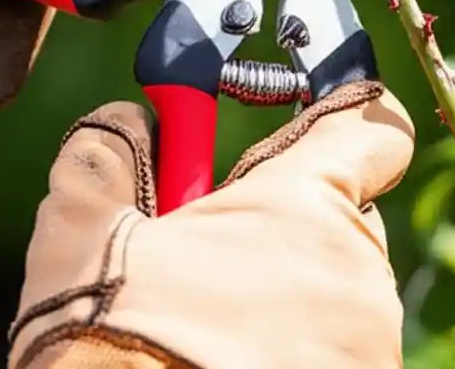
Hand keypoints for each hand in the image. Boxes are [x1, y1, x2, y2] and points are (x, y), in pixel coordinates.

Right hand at [8, 81, 415, 368]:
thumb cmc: (111, 346)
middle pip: (344, 211)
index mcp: (302, 203)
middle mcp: (357, 268)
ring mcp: (371, 340)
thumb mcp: (80, 239)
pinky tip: (236, 357)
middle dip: (288, 219)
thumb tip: (125, 122)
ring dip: (292, 287)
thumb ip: (107, 155)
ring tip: (215, 318)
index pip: (374, 124)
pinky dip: (303, 343)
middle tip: (216, 248)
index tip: (316, 110)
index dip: (343, 112)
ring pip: (341, 284)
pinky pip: (344, 344)